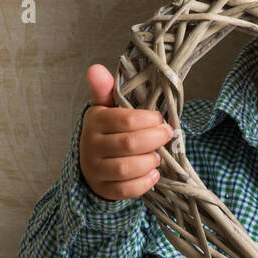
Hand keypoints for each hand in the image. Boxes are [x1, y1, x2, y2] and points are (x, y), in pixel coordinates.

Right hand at [78, 64, 175, 199]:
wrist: (92, 163)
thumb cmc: (107, 132)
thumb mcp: (105, 109)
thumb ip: (105, 90)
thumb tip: (96, 68)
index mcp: (95, 121)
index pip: (125, 120)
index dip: (149, 121)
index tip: (161, 120)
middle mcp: (91, 146)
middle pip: (129, 144)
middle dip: (154, 140)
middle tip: (166, 135)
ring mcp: (95, 169)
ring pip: (126, 168)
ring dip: (149, 162)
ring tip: (158, 156)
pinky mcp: (103, 189)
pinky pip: (125, 190)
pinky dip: (144, 182)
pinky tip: (153, 174)